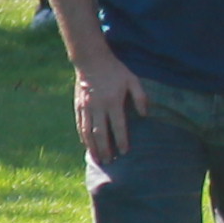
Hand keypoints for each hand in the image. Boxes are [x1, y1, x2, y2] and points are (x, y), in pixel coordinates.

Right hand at [73, 49, 149, 164]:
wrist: (91, 60)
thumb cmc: (115, 71)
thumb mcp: (133, 80)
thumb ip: (140, 97)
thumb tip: (145, 115)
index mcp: (113, 102)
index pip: (117, 126)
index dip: (121, 140)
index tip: (124, 152)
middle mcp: (98, 107)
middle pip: (100, 133)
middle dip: (105, 149)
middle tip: (109, 162)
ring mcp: (86, 107)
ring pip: (87, 132)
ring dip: (92, 147)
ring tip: (97, 158)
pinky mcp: (78, 106)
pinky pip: (80, 124)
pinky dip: (83, 136)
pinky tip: (86, 144)